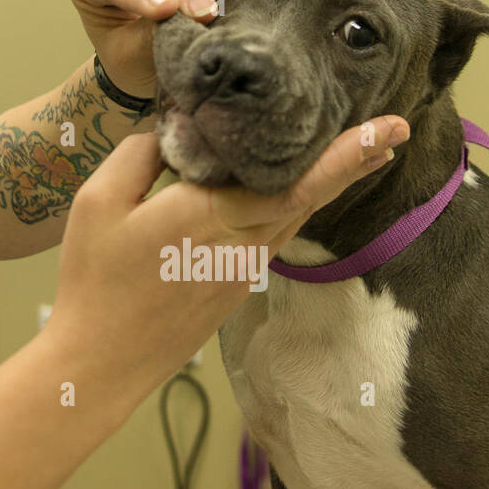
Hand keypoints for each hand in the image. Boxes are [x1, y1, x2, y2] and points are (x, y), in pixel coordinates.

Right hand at [43, 115, 410, 404]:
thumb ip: (138, 155)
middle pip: (310, 197)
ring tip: (358, 152)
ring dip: (328, 183)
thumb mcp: (97, 202)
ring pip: (295, 217)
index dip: (346, 155)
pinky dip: (293, 206)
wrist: (100, 360)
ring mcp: (241, 271)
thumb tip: (172, 130)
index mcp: (208, 216)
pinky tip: (288, 192)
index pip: (295, 182)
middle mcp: (239, 245)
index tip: (390, 129)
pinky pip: (272, 235)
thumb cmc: (93, 279)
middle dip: (354, 161)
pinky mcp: (233, 286)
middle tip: (395, 128)